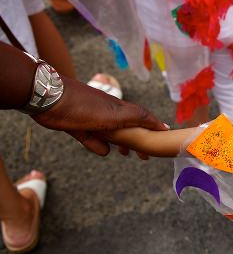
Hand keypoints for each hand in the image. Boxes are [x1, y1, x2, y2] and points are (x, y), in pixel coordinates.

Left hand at [32, 75, 167, 155]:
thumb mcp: (117, 113)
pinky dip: (97, 145)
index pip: (143, 120)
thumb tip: (163, 126)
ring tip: (125, 154)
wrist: (47, 98)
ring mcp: (92, 119)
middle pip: (127, 129)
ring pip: (110, 134)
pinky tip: (101, 151)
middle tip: (143, 156)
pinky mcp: (76, 126)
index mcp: (120, 109)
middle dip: (137, 141)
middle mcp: (108, 113)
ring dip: (119, 144)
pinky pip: (91, 138)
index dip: (154, 130)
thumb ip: (139, 118)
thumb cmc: (85, 105)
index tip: (161, 142)